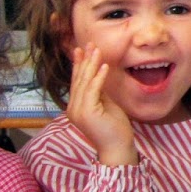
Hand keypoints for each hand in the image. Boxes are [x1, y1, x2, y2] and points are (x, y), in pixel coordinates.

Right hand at [66, 43, 136, 166]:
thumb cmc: (114, 128)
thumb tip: (99, 75)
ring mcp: (78, 111)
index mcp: (75, 107)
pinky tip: (103, 66)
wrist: (117, 147)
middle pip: (78, 80)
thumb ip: (99, 92)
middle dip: (84, 60)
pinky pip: (93, 90)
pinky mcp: (87, 113)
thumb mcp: (105, 105)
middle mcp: (73, 108)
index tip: (81, 50)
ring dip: (91, 65)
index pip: (77, 82)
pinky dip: (98, 77)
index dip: (79, 65)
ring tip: (97, 50)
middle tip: (89, 44)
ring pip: (84, 83)